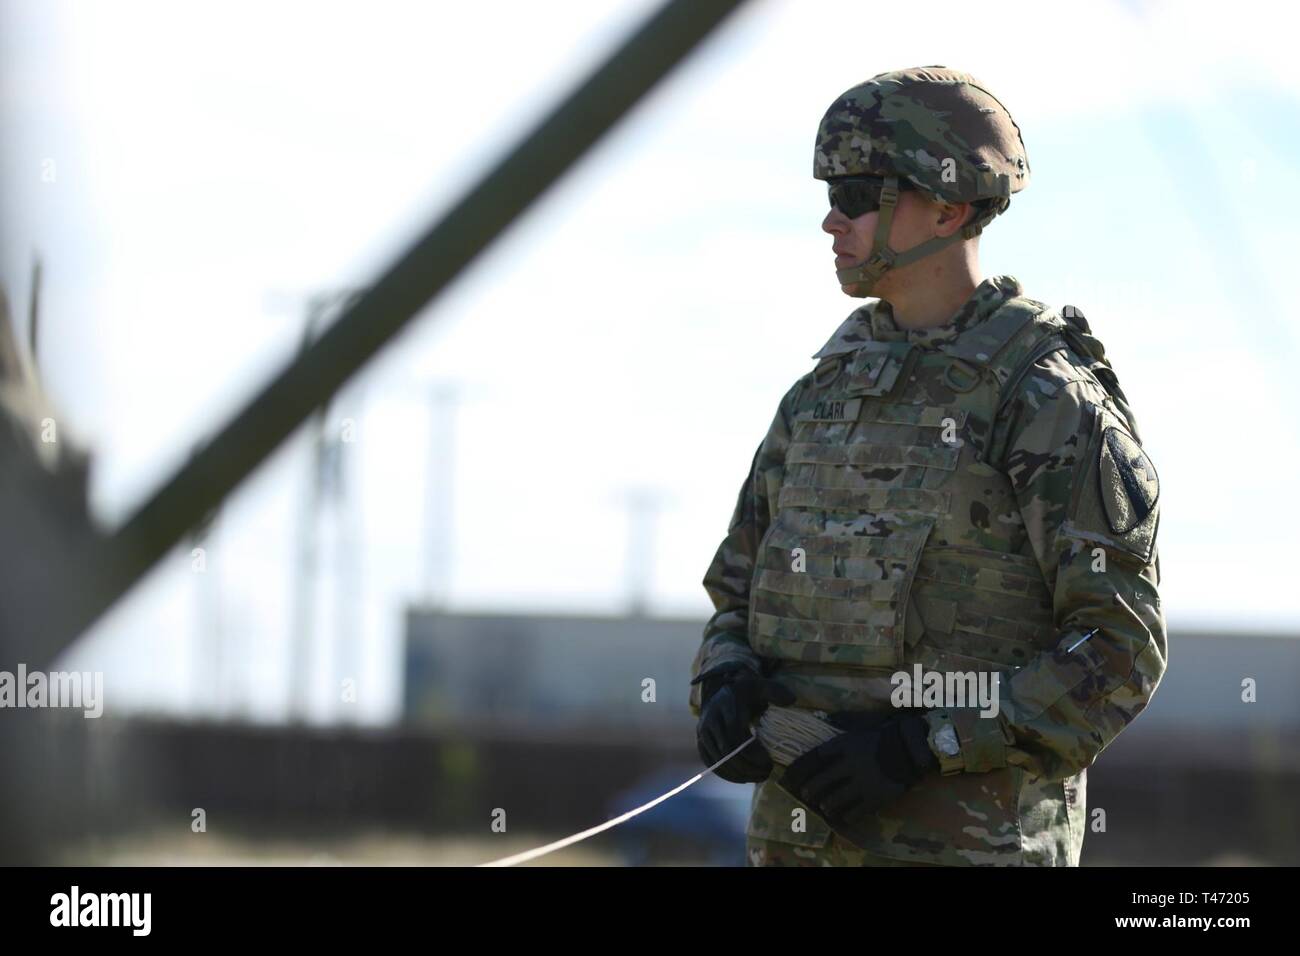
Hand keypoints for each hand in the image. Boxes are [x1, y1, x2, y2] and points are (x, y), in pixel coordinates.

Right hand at [692, 665, 793, 782]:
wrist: (721, 694)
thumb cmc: (745, 693)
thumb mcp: (760, 686)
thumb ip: (775, 691)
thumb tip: (791, 700)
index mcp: (725, 705)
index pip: (735, 733)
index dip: (751, 751)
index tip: (768, 761)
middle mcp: (710, 719)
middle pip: (726, 749)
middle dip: (747, 765)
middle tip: (766, 773)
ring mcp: (703, 733)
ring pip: (718, 759)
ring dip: (738, 773)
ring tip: (758, 777)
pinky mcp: (702, 744)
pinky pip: (712, 764)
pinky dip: (727, 774)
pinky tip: (744, 778)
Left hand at [780, 711, 937, 832]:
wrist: (910, 750)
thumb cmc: (883, 736)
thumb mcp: (859, 728)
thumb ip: (840, 730)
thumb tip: (823, 726)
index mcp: (845, 744)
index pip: (815, 757)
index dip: (800, 767)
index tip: (791, 774)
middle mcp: (850, 764)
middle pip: (821, 780)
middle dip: (810, 789)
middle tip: (805, 794)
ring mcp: (862, 783)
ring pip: (834, 799)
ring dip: (826, 804)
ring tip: (823, 806)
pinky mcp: (874, 798)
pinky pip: (854, 812)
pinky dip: (845, 815)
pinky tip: (842, 816)